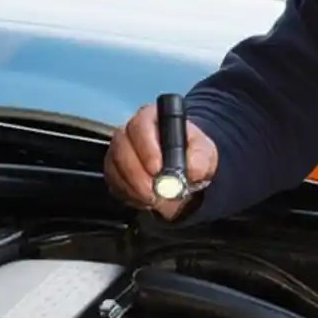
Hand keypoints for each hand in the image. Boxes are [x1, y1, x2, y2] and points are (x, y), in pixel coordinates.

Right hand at [103, 103, 218, 220]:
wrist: (185, 169)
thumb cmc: (191, 153)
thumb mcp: (204, 151)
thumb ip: (200, 157)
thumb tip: (191, 170)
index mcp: (153, 117)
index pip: (141, 125)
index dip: (147, 147)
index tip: (158, 169)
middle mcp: (130, 130)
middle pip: (121, 146)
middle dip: (136, 172)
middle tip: (154, 191)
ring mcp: (119, 150)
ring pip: (114, 166)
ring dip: (132, 186)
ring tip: (153, 199)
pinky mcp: (114, 169)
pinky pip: (113, 182)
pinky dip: (128, 194)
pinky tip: (145, 200)